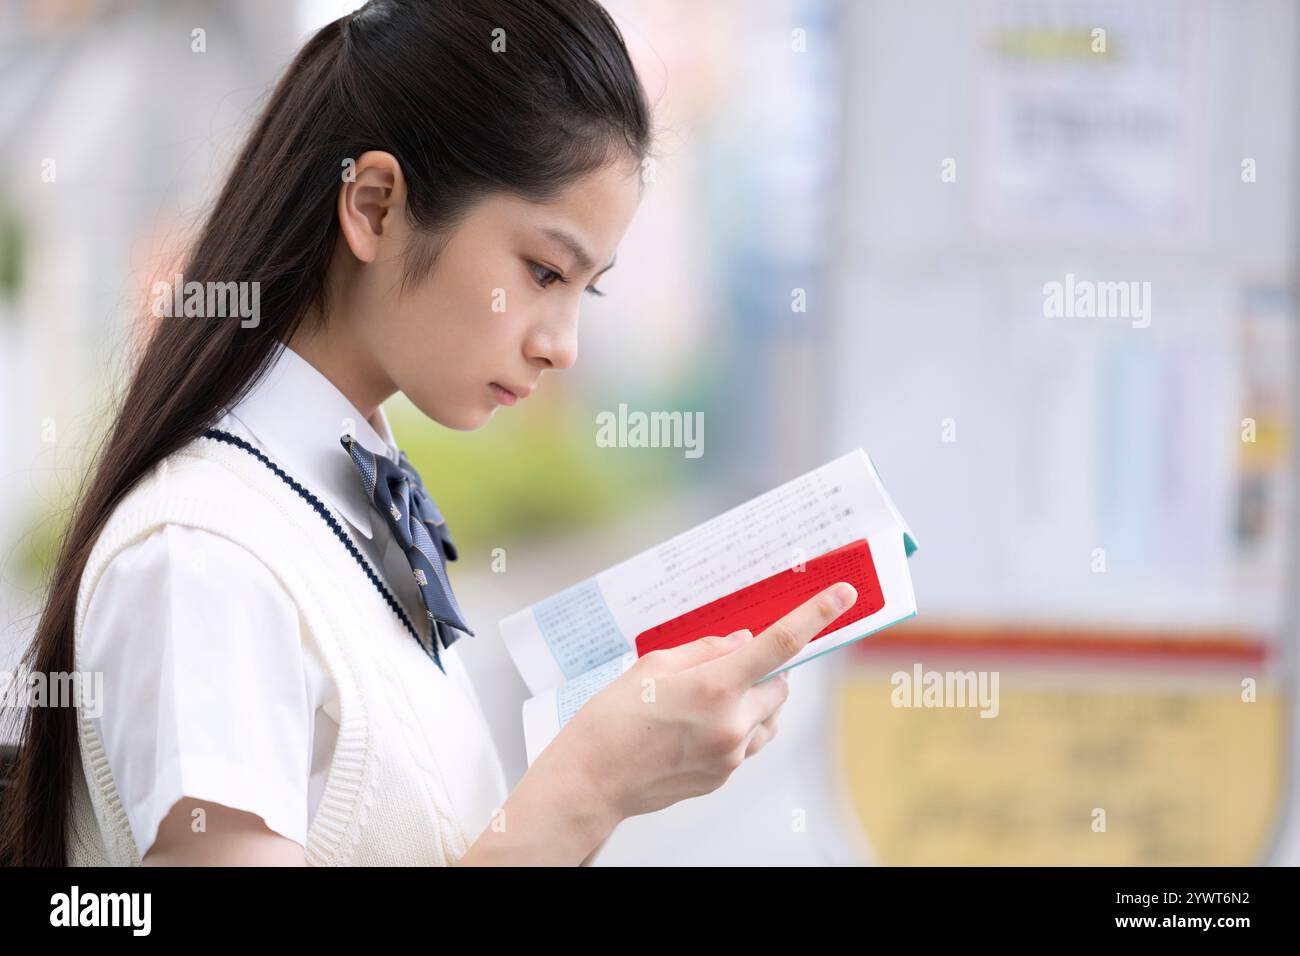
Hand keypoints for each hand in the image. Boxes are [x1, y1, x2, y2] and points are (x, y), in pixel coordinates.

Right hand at [555, 581, 857, 821]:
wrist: (589, 780)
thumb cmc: (611, 719)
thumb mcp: (652, 667)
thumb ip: (705, 650)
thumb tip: (744, 643)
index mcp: (714, 687)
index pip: (779, 644)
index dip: (815, 616)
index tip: (843, 595)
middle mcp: (732, 723)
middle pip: (780, 684)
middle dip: (766, 669)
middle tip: (729, 663)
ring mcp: (731, 755)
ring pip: (769, 716)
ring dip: (755, 699)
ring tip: (706, 699)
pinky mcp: (723, 776)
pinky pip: (748, 742)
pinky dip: (737, 725)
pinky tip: (697, 725)